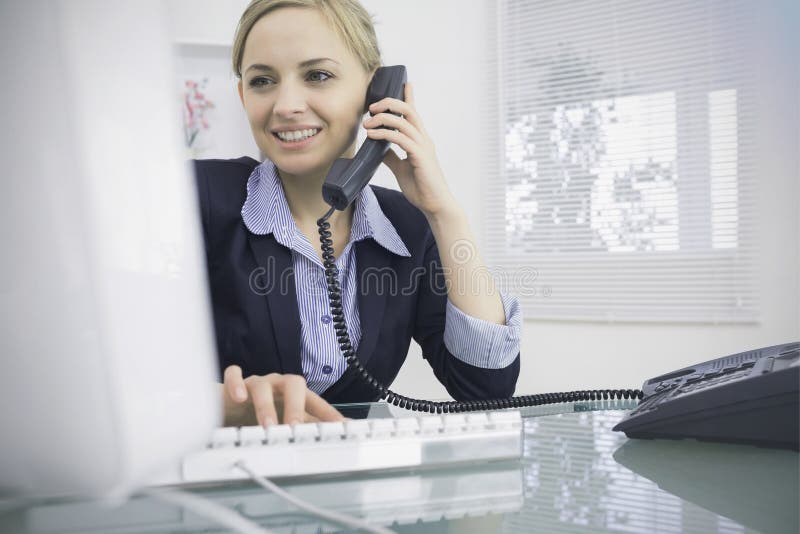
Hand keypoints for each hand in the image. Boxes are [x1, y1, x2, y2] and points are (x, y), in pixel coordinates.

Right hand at [221, 365, 343, 426]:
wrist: (231, 407)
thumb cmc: (263, 413)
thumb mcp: (286, 424)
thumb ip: (305, 430)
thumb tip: (329, 443)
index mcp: (295, 395)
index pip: (316, 401)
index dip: (328, 412)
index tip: (342, 426)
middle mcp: (279, 386)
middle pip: (294, 385)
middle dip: (296, 407)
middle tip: (295, 428)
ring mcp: (258, 383)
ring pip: (263, 386)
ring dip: (266, 406)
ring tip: (267, 426)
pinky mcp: (234, 384)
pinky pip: (234, 375)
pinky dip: (236, 384)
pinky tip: (239, 397)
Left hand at [363, 82, 456, 218]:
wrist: (435, 204)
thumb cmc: (421, 187)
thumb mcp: (401, 168)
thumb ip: (391, 156)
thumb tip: (379, 147)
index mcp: (421, 140)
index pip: (414, 113)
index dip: (409, 96)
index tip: (405, 83)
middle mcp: (423, 139)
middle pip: (408, 110)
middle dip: (389, 103)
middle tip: (372, 108)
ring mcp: (423, 147)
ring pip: (404, 121)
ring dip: (382, 119)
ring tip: (367, 124)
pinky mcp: (420, 157)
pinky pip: (400, 139)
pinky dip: (384, 134)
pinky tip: (372, 136)